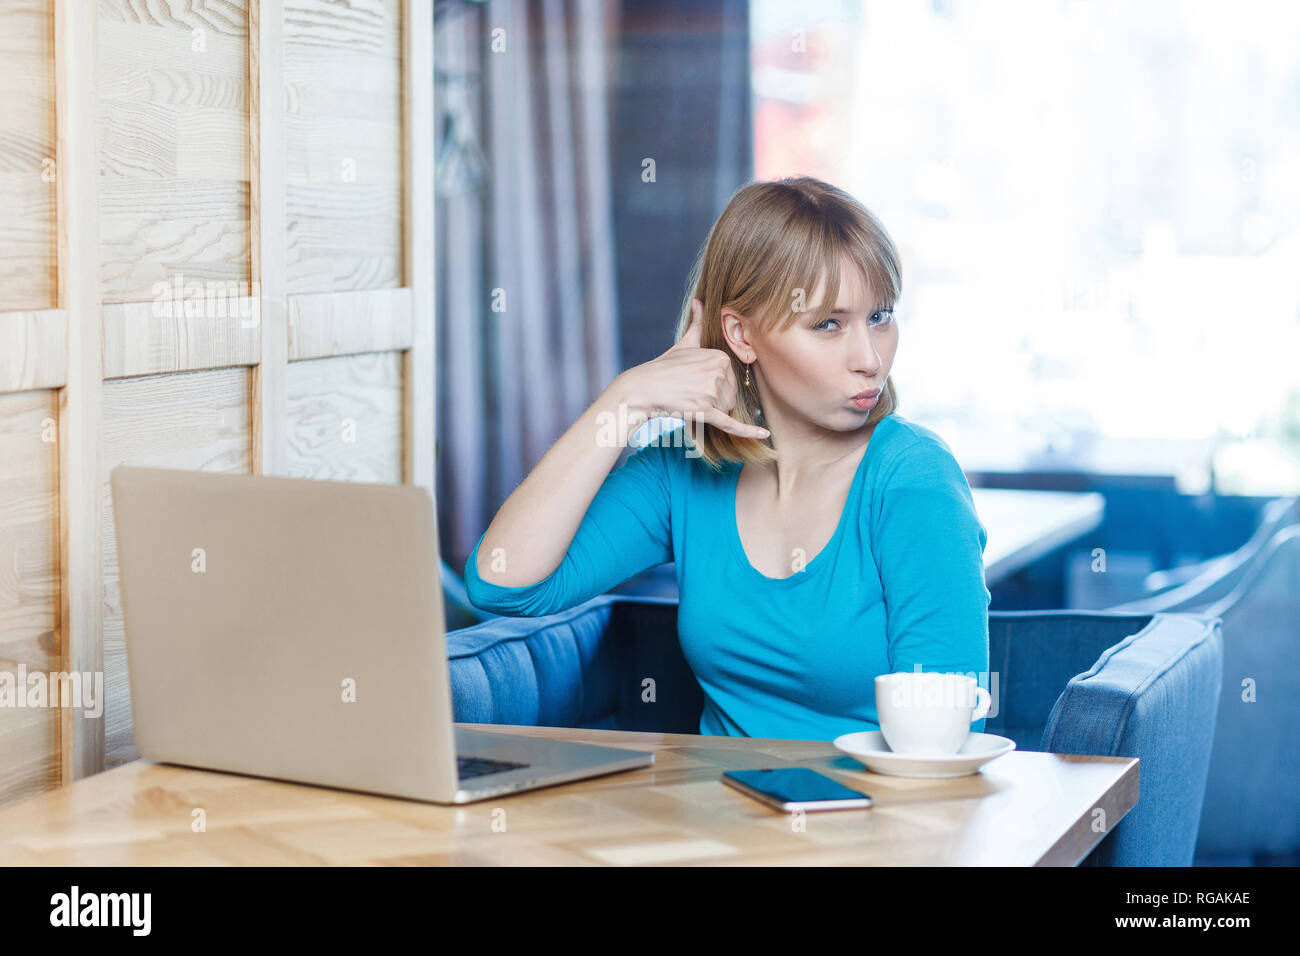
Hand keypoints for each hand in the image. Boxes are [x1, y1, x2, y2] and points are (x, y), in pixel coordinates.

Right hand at [611, 298, 769, 439]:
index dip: (717, 385)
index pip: (732, 379)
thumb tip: (699, 301)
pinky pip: (732, 424)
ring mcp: (712, 392)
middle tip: (691, 393)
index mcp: (720, 357)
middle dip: (715, 399)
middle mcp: (719, 373)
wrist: (644, 387)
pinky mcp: (706, 412)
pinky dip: (749, 431)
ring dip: (712, 411)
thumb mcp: (684, 342)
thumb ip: (697, 323)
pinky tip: (764, 435)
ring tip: (691, 402)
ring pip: (726, 409)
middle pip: (731, 395)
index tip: (698, 383)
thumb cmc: (664, 366)